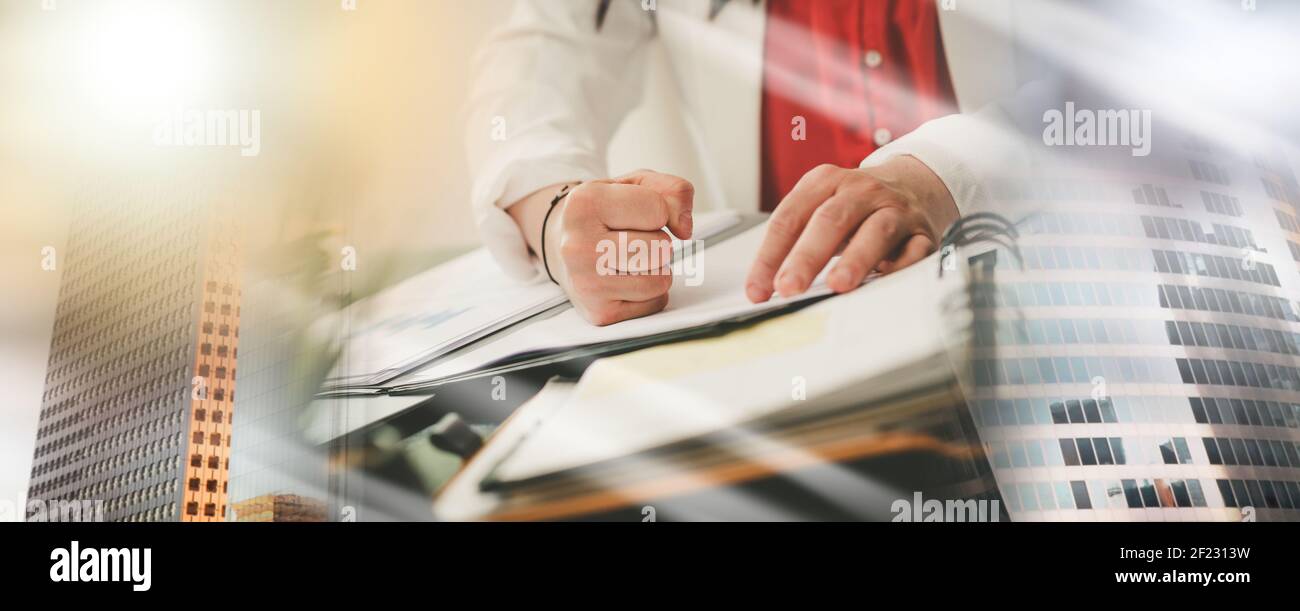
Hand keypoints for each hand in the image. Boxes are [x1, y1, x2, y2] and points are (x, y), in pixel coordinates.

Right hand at [542, 170, 694, 325]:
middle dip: (658, 241)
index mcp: (584, 204)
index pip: (658, 209)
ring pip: (661, 279)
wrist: (562, 247)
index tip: (635, 212)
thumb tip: (686, 229)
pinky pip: (656, 302)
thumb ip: (673, 191)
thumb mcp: (636, 185)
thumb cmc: (605, 214)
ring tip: (630, 258)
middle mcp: (578, 245)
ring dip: (656, 268)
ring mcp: (587, 284)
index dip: (659, 210)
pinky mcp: (600, 313)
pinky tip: (626, 280)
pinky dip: (651, 292)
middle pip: (661, 247)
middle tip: (632, 238)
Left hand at [745, 156, 957, 302]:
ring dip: (856, 259)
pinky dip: (901, 267)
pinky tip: (885, 282)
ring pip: (877, 231)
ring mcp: (895, 209)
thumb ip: (796, 240)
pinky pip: (915, 250)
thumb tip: (769, 286)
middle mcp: (861, 190)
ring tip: (837, 285)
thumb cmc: (856, 207)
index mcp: (825, 181)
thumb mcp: (821, 207)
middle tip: (788, 287)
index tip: (758, 288)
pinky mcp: (923, 232)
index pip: (790, 217)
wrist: (914, 185)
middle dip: (806, 256)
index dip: (770, 254)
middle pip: (830, 220)